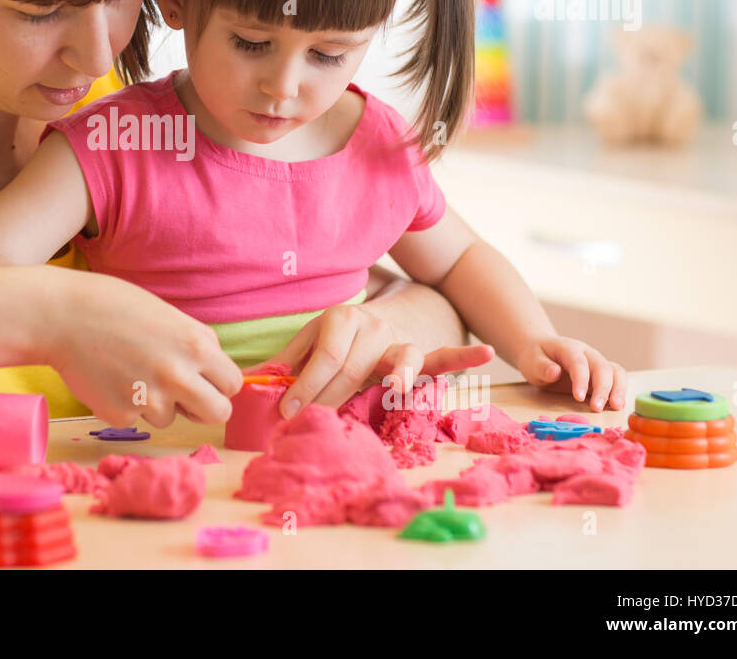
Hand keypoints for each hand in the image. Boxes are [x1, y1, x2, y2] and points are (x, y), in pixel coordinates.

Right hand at [39, 270, 242, 427]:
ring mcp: (149, 401)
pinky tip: (109, 378)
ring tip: (129, 371)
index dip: (218, 384)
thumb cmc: (114, 307)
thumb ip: (196, 346)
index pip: (233, 385)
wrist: (60, 316)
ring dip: (156, 404)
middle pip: (217, 414)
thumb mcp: (169, 316)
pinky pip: (135, 421)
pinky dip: (125, 406)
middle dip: (202, 408)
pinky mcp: (120, 417)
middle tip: (182, 395)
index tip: (205, 382)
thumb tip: (215, 374)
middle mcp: (178, 376)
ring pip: (170, 418)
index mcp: (196, 346)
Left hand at [248, 304, 494, 418]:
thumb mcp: (307, 340)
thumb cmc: (337, 338)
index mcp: (338, 320)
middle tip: (312, 421)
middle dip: (329, 398)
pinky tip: (486, 354)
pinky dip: (465, 356)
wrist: (382, 315)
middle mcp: (371, 326)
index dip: (303, 387)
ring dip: (395, 377)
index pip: (321, 360)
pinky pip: (446, 356)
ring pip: (397, 361)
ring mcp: (399, 339)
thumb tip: (249, 383)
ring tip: (393, 389)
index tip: (286, 412)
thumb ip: (285, 361)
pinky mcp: (423, 352)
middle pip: (352, 369)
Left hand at [516, 336, 627, 411]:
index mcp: (568, 348)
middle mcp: (587, 353)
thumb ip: (541, 367)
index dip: (581, 379)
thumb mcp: (531, 362)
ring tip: (616, 407)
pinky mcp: (601, 374)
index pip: (578, 362)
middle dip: (602, 388)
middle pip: (601, 367)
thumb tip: (555, 372)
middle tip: (597, 408)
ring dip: (618, 389)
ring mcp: (596, 363)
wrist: (542, 352)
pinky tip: (616, 405)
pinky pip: (617, 379)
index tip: (579, 397)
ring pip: (615, 371)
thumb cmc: (537, 358)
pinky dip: (619, 391)